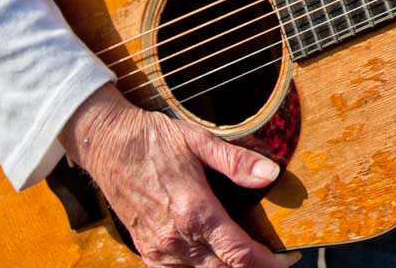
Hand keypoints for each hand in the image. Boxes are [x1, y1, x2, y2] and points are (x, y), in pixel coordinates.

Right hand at [60, 85, 298, 267]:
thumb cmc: (153, 139)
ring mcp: (159, 250)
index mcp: (195, 212)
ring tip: (247, 258)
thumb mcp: (199, 141)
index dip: (269, 262)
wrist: (108, 144)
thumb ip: (237, 161)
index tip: (288, 259)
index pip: (240, 255)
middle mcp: (176, 239)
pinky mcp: (147, 251)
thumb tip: (271, 174)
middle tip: (273, 259)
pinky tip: (213, 258)